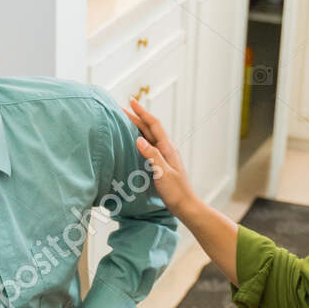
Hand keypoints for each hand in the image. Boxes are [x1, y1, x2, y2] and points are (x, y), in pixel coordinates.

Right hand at [123, 97, 197, 217]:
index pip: (153, 125)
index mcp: (168, 148)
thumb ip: (152, 155)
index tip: (130, 101)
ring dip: (138, 126)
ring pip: (149, 136)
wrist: (186, 206)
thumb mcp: (163, 173)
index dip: (141, 112)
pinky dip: (140, 138)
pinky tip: (134, 141)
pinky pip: (149, 146)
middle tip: (121, 109)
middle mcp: (167, 149)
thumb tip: (138, 138)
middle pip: (150, 128)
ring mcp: (165, 156)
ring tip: (125, 120)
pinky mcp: (161, 163)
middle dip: (137, 116)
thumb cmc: (176, 192)